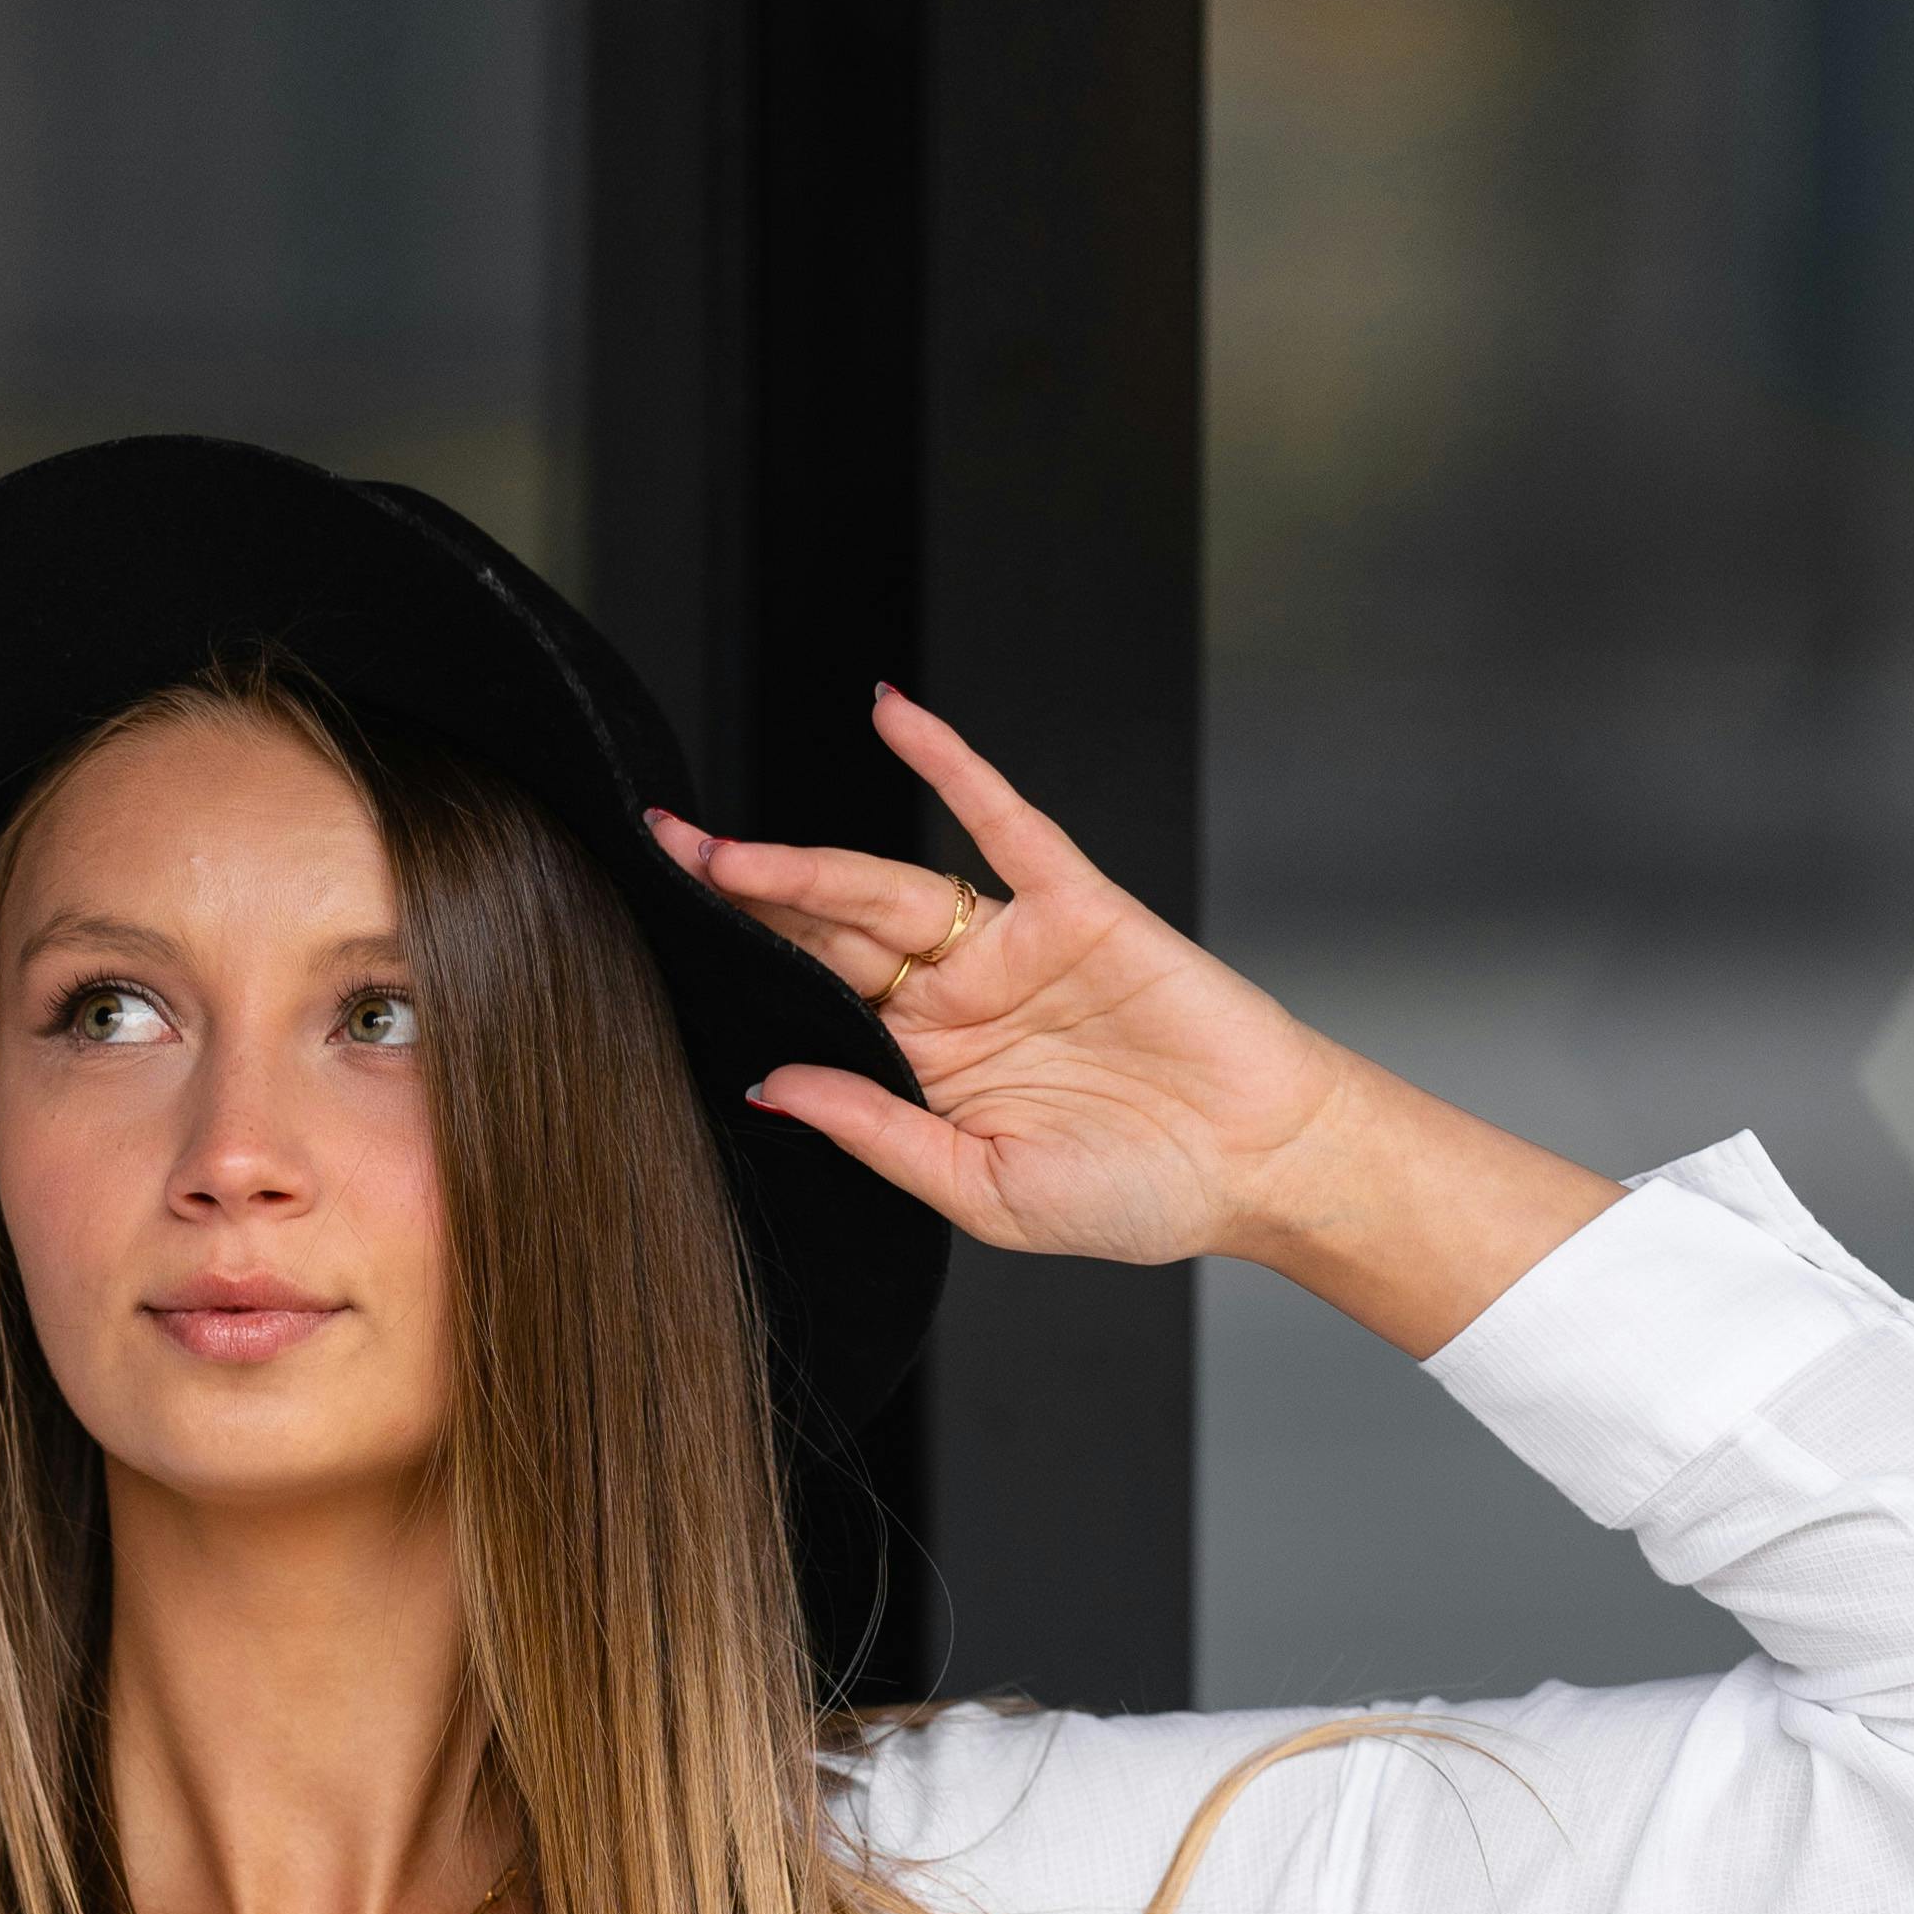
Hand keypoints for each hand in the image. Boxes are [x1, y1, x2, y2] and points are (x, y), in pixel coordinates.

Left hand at [649, 692, 1612, 1343]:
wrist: (1256, 1169)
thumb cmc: (1134, 1196)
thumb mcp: (980, 1191)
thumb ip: (878, 1133)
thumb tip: (772, 1084)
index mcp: (922, 1073)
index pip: (811, 1009)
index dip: (742, 977)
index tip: (658, 952)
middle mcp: (953, 1003)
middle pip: (825, 938)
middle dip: (741, 902)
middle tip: (657, 862)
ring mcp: (1008, 948)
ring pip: (884, 888)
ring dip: (802, 861)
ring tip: (717, 845)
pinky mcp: (1075, 905)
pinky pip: (1001, 820)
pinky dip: (950, 763)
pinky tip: (893, 717)